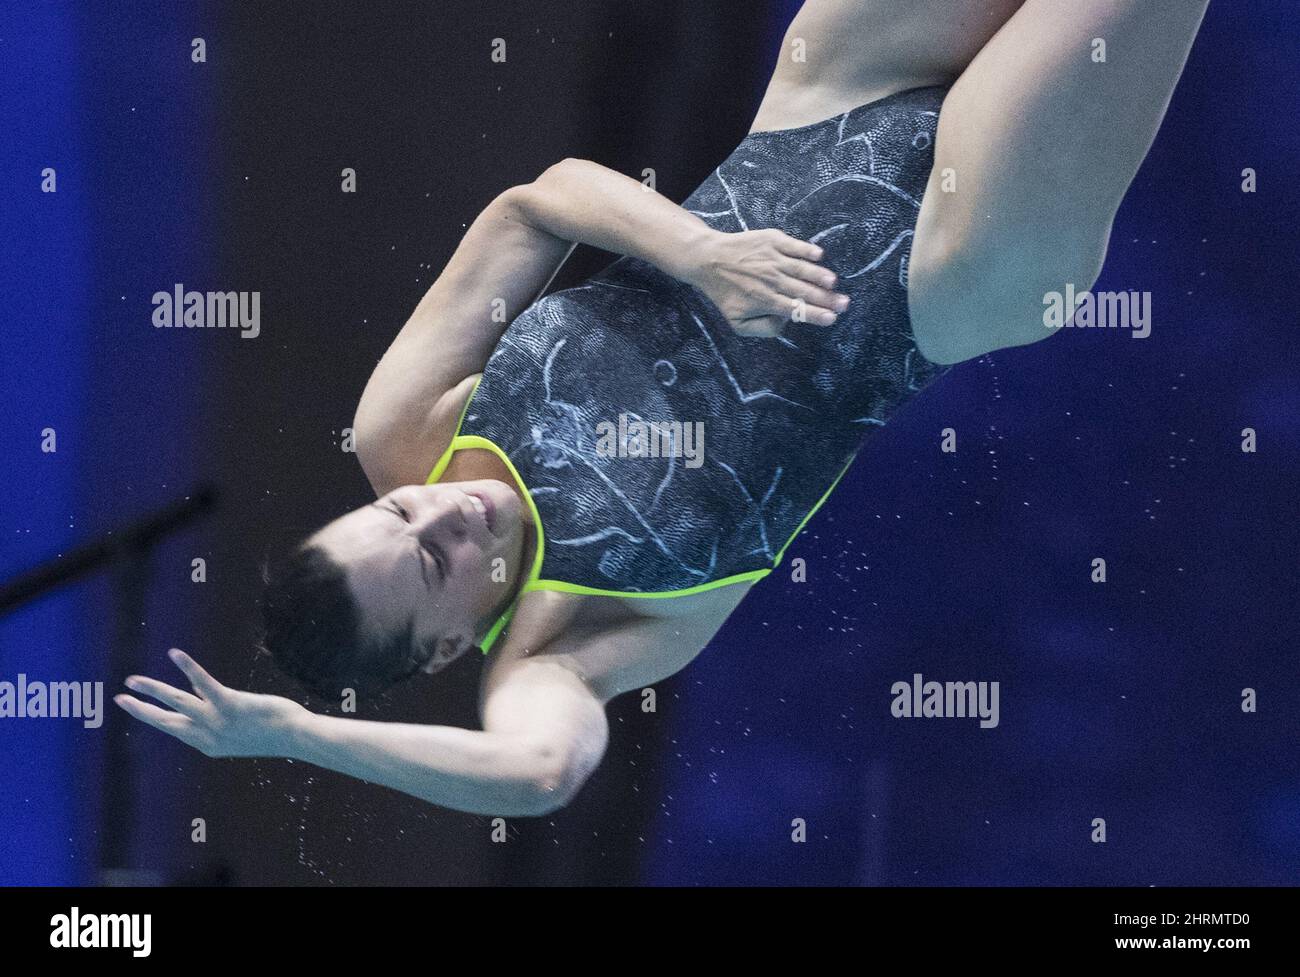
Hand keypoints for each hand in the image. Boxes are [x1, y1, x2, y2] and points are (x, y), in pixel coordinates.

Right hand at [114, 648, 307, 758]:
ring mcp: (217, 721)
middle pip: (165, 721)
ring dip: (152, 690)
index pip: (176, 730)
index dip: (155, 719)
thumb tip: (202, 696)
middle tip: (118, 700)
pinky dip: (188, 668)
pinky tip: (174, 654)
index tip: (138, 710)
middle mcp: (208, 736)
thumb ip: (220, 717)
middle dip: (140, 711)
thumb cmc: (275, 731)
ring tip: (132, 680)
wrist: (296, 737)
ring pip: (176, 702)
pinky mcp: (230, 704)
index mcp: (209, 745)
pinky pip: (203, 683)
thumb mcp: (242, 731)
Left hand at [687, 228, 849, 336]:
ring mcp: (772, 258)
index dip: (815, 315)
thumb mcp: (737, 321)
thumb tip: (787, 322)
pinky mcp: (772, 240)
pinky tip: (819, 256)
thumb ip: (763, 328)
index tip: (832, 318)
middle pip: (803, 291)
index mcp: (764, 300)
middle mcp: (770, 279)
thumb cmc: (726, 292)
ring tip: (834, 284)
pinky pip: (794, 245)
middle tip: (845, 304)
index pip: (795, 310)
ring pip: (801, 268)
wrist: (708, 259)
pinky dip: (806, 250)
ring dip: (819, 276)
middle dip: (826, 299)